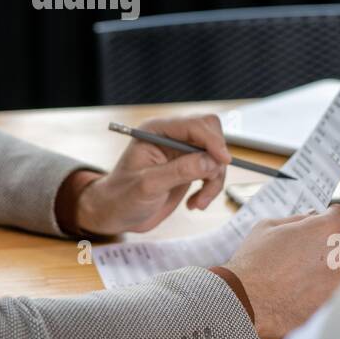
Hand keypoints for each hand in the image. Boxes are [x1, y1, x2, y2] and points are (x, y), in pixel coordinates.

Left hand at [76, 114, 232, 235]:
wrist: (117, 214)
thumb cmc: (122, 197)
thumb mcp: (148, 185)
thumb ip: (179, 171)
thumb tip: (212, 161)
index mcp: (157, 130)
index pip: (195, 124)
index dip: (212, 140)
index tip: (223, 161)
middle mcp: (172, 136)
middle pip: (211, 134)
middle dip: (216, 160)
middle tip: (209, 184)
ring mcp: (182, 153)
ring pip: (216, 156)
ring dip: (214, 181)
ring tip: (198, 203)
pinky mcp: (190, 168)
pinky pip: (213, 172)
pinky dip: (211, 189)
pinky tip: (194, 204)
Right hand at [224, 205, 339, 338]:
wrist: (245, 303)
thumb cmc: (253, 262)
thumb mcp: (268, 227)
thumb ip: (296, 219)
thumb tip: (312, 216)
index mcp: (324, 231)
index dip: (329, 216)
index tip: (321, 221)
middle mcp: (338, 256)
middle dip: (324, 245)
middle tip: (298, 253)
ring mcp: (336, 283)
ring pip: (336, 270)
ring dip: (322, 269)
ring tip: (293, 275)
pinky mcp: (330, 304)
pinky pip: (328, 292)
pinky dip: (316, 290)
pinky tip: (294, 291)